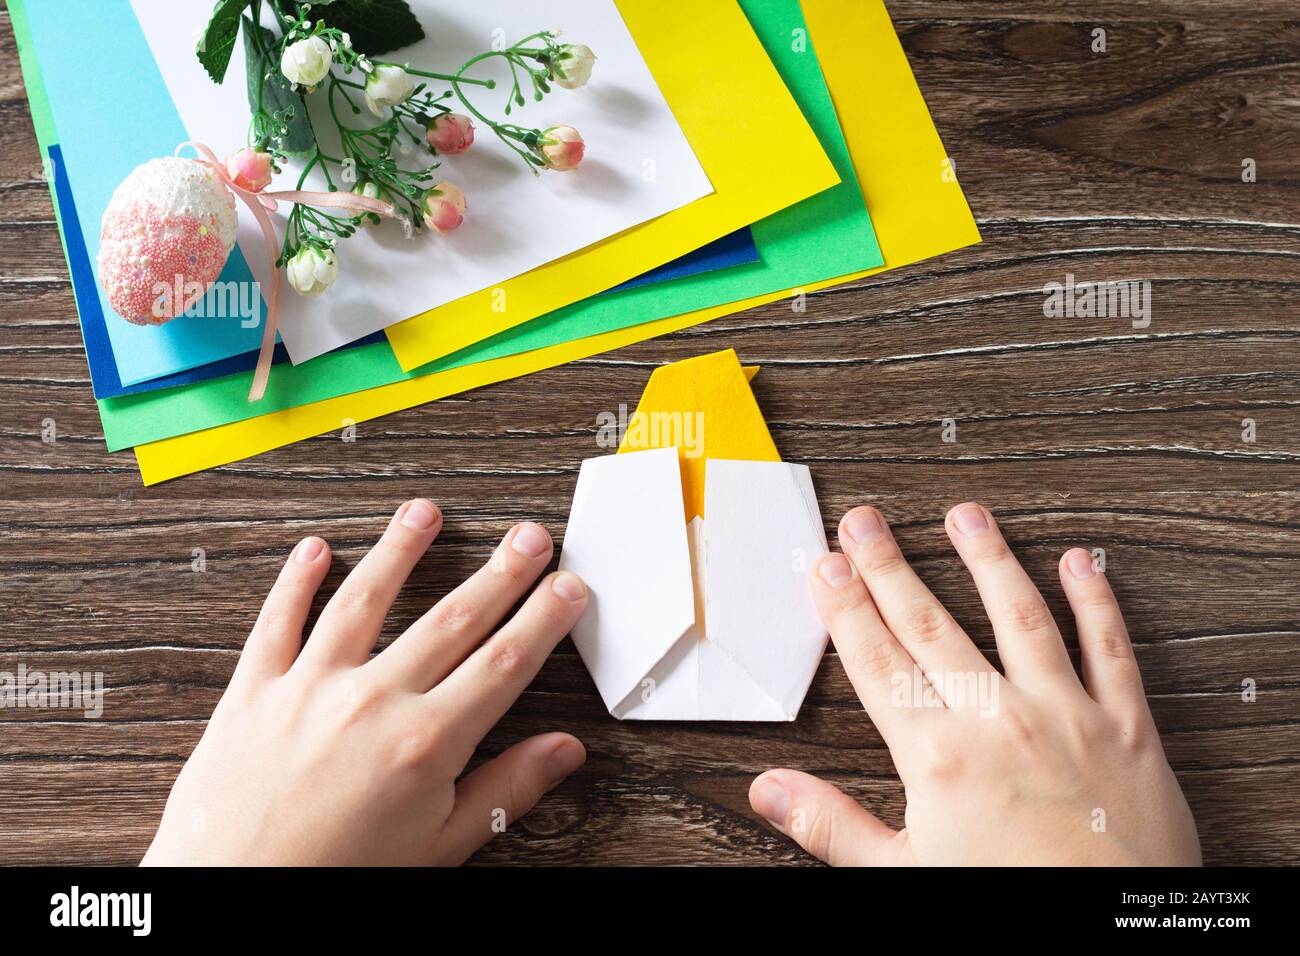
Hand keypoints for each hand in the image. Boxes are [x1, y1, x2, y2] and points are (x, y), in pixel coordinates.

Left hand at [143, 499, 588, 865]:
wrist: (232, 899)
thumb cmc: (337, 880)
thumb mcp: (439, 848)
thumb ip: (505, 790)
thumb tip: (563, 751)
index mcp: (425, 743)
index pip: (503, 663)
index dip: (543, 619)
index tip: (567, 587)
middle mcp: (372, 702)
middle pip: (451, 619)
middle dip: (499, 573)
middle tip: (528, 536)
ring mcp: (310, 689)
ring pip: (365, 600)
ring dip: (401, 550)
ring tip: (425, 512)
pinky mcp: (253, 691)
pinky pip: (277, 623)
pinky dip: (294, 582)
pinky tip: (312, 550)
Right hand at [749, 503, 1199, 865]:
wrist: (1111, 935)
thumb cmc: (1008, 904)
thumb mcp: (902, 876)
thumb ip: (832, 826)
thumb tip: (769, 790)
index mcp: (938, 755)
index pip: (876, 660)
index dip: (845, 606)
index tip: (825, 564)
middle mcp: (998, 719)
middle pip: (930, 623)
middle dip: (890, 565)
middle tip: (865, 520)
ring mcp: (1065, 714)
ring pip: (1019, 615)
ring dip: (987, 559)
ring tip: (964, 514)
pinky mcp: (1127, 727)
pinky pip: (1110, 649)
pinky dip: (1096, 601)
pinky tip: (1080, 563)